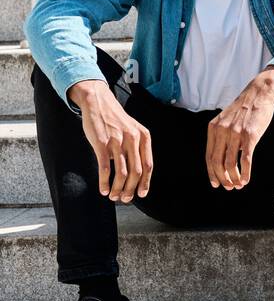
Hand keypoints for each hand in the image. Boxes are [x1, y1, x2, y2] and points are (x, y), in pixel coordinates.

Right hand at [69, 79, 152, 202]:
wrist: (97, 102)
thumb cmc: (114, 119)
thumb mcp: (132, 130)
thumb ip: (136, 148)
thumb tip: (136, 174)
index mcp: (143, 136)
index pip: (148, 165)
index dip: (145, 183)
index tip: (141, 194)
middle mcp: (132, 139)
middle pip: (136, 172)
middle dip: (130, 189)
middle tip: (125, 198)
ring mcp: (117, 141)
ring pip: (121, 173)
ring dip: (118, 188)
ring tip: (113, 196)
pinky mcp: (101, 143)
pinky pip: (105, 168)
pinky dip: (104, 182)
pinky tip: (103, 189)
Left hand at [205, 69, 273, 189]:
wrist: (260, 92)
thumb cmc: (245, 107)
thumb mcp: (227, 118)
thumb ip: (222, 134)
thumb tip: (224, 156)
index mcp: (214, 127)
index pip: (209, 156)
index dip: (212, 173)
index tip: (216, 183)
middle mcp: (222, 131)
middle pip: (217, 162)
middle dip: (222, 178)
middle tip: (229, 187)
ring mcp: (236, 133)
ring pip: (230, 164)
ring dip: (234, 178)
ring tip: (238, 185)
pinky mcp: (250, 135)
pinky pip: (245, 160)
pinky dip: (245, 173)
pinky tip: (246, 180)